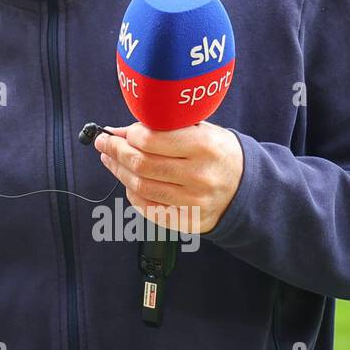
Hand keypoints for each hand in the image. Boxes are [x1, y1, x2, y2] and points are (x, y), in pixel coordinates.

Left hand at [93, 121, 243, 234]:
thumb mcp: (197, 129)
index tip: (117, 132)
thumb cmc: (216, 152)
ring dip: (119, 172)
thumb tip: (120, 132)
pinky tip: (128, 182)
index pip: (150, 140)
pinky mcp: (189, 221)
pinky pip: (149, 209)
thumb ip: (161, 128)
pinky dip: (132, 194)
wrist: (246, 186)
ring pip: (141, 187)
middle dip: (115, 152)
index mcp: (204, 146)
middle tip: (104, 144)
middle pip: (141, 165)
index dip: (127, 136)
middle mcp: (200, 176)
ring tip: (111, 160)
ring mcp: (194, 202)